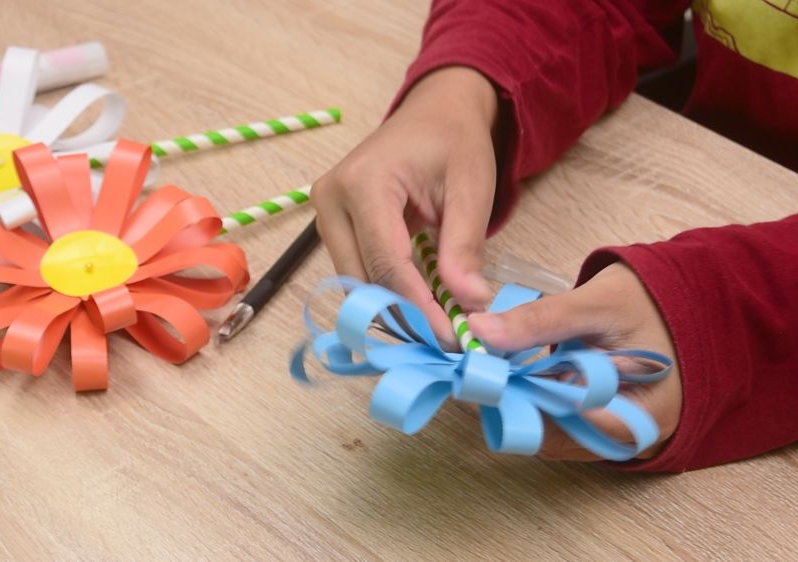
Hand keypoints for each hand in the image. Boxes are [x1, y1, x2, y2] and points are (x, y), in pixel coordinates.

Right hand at [312, 67, 498, 344]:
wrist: (434, 113)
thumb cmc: (453, 142)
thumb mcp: (471, 188)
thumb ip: (465, 246)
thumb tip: (469, 304)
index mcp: (363, 183)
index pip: (387, 263)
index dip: (419, 308)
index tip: (451, 339)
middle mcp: (331, 200)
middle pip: (362, 279)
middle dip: (405, 315)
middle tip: (447, 342)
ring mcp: (325, 214)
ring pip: (354, 282)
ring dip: (394, 309)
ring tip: (438, 326)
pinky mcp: (333, 226)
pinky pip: (356, 272)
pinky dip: (387, 293)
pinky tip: (421, 306)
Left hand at [468, 263, 681, 460]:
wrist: (687, 303)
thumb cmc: (653, 302)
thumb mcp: (598, 303)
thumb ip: (540, 319)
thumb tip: (478, 331)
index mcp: (642, 416)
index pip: (565, 427)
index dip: (513, 404)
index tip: (475, 377)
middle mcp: (628, 438)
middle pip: (552, 437)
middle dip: (505, 404)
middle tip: (467, 372)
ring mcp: (611, 434)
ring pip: (547, 433)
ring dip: (511, 403)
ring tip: (480, 370)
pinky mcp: (597, 424)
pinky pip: (554, 422)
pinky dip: (526, 400)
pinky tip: (504, 375)